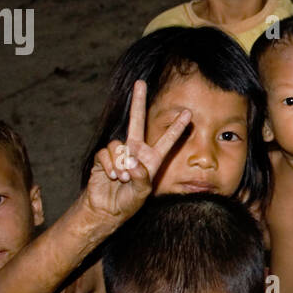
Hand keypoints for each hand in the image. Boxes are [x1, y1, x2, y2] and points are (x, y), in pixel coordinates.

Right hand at [85, 80, 189, 219]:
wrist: (107, 209)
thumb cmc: (128, 203)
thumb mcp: (141, 193)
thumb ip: (141, 178)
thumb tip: (132, 162)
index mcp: (151, 159)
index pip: (167, 140)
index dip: (177, 127)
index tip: (188, 113)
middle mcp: (136, 151)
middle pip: (137, 121)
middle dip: (138, 102)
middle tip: (140, 83)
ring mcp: (119, 153)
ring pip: (120, 146)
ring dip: (120, 164)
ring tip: (122, 179)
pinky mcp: (103, 157)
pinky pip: (106, 153)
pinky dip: (108, 166)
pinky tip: (111, 176)